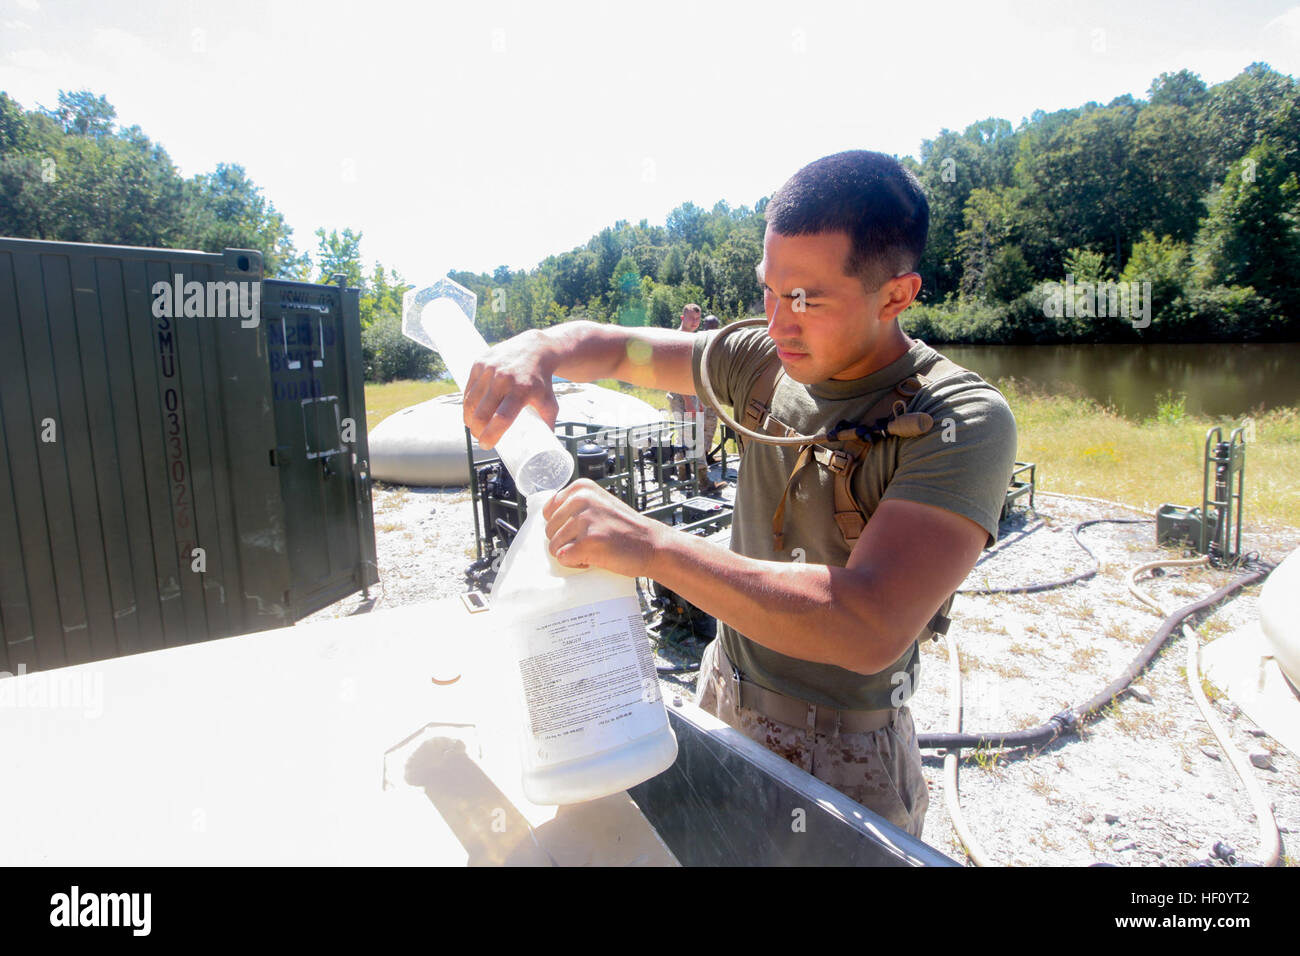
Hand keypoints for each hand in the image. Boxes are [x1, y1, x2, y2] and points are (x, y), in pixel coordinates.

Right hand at [462, 329, 558, 448]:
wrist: (535, 349)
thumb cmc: (542, 381)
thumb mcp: (549, 402)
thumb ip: (547, 424)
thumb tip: (545, 448)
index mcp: (522, 390)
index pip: (501, 418)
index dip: (491, 435)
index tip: (486, 445)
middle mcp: (504, 378)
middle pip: (482, 412)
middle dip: (477, 430)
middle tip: (480, 438)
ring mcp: (489, 369)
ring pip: (471, 401)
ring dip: (469, 418)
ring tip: (474, 427)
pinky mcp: (479, 363)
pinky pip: (468, 389)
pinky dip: (467, 403)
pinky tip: (470, 412)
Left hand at [542, 479, 664, 576]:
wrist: (652, 545)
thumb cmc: (624, 529)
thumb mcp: (599, 504)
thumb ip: (575, 506)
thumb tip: (545, 518)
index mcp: (580, 488)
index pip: (548, 512)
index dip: (564, 527)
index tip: (585, 529)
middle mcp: (581, 499)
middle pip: (549, 531)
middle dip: (567, 541)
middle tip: (593, 541)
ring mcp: (584, 520)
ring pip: (554, 546)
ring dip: (572, 554)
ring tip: (596, 549)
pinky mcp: (587, 542)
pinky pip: (562, 558)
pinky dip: (576, 564)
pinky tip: (595, 558)